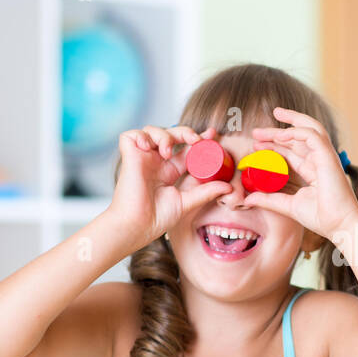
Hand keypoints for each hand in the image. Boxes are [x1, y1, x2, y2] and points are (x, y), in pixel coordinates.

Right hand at [107, 125, 230, 248]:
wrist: (138, 225)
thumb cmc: (157, 218)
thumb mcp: (187, 202)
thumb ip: (206, 192)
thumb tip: (228, 187)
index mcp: (169, 171)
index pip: (185, 148)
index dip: (198, 138)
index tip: (212, 134)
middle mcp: (156, 162)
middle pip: (171, 134)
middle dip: (185, 132)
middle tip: (196, 140)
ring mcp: (142, 158)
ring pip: (152, 131)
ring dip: (164, 134)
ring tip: (168, 151)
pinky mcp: (129, 156)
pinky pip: (130, 136)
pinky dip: (140, 136)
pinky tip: (148, 147)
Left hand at [243, 107, 357, 239]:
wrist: (339, 225)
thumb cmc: (321, 218)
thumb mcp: (288, 206)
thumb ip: (269, 200)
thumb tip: (248, 198)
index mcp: (313, 171)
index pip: (293, 151)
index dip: (275, 145)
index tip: (256, 145)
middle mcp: (320, 160)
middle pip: (298, 138)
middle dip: (277, 132)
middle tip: (257, 131)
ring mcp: (325, 157)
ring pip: (309, 129)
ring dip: (292, 120)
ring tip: (276, 113)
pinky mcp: (328, 157)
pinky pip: (312, 135)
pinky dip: (297, 131)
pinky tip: (281, 134)